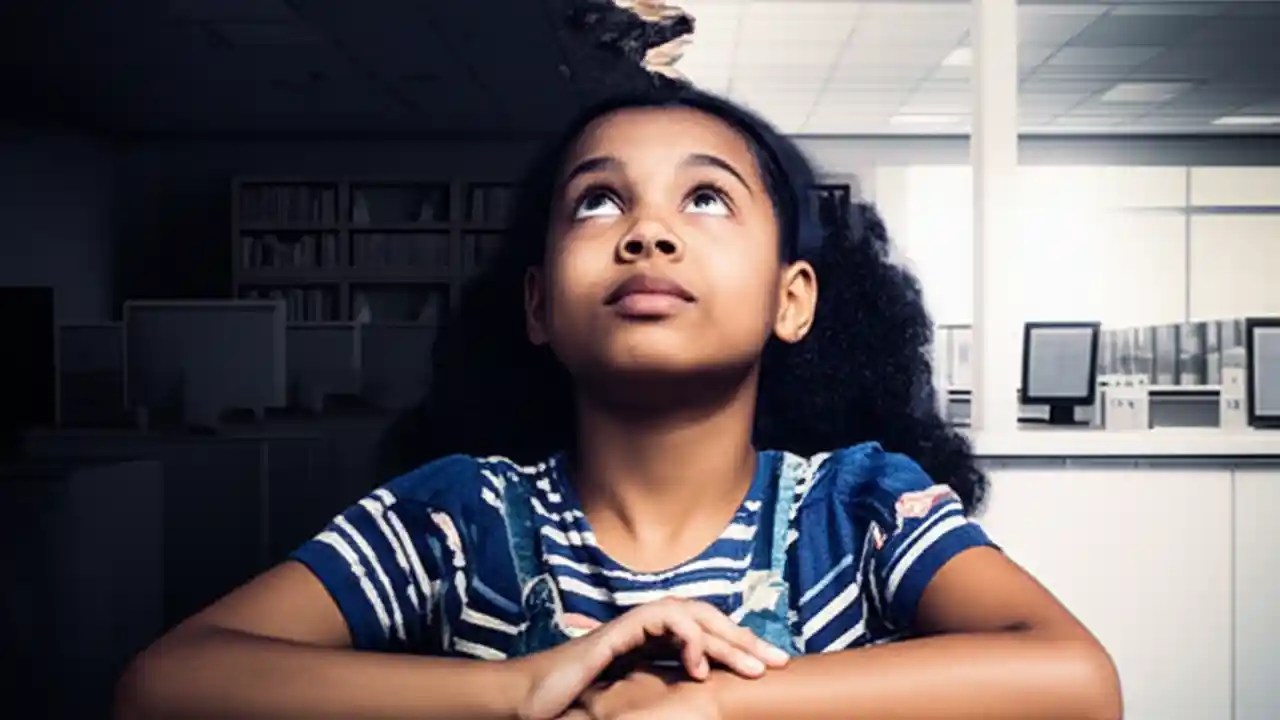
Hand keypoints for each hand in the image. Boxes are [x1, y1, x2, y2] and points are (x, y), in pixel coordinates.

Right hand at [516, 598, 786, 719]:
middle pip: (706, 620)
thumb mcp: (635, 706)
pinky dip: (687, 638)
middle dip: (745, 639)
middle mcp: (646, 630)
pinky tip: (699, 667)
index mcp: (653, 645)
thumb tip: (703, 711)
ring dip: (725, 638)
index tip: (769, 669)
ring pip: (692, 615)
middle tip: (779, 662)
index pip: (705, 635)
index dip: (738, 647)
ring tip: (752, 666)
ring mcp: (632, 625)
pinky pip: (663, 619)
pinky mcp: (618, 629)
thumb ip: (664, 699)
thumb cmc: (574, 709)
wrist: (530, 704)